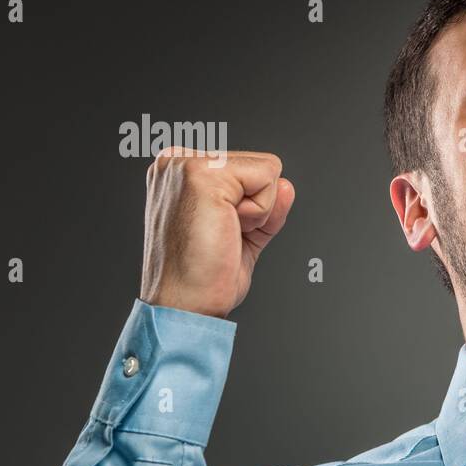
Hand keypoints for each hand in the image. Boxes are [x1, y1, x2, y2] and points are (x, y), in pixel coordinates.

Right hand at [140, 148, 294, 317]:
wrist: (184, 304)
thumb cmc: (203, 277)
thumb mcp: (242, 233)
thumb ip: (264, 207)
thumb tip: (287, 186)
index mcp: (179, 172)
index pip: (248, 170)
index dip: (251, 207)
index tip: (220, 233)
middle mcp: (177, 161)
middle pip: (261, 167)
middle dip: (256, 207)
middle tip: (220, 236)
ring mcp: (186, 164)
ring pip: (268, 171)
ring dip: (258, 211)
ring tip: (221, 233)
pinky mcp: (202, 174)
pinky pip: (268, 177)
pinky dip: (261, 212)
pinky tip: (228, 229)